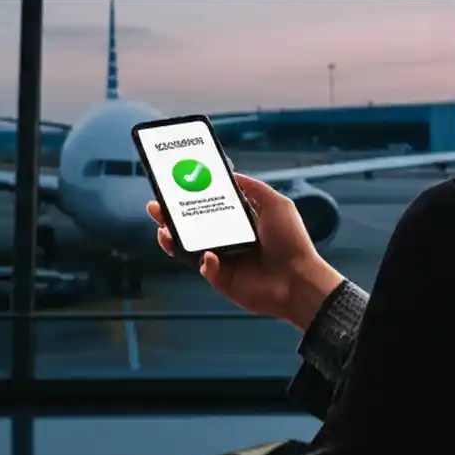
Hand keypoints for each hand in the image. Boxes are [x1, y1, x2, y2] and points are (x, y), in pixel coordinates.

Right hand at [148, 173, 343, 330]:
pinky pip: (205, 269)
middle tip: (155, 207)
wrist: (299, 280)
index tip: (173, 187)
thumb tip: (233, 174)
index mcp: (239, 222)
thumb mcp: (275, 204)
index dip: (190, 199)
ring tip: (164, 230)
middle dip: (170, 217)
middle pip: (191, 227)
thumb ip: (253, 188)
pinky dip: (205, 262)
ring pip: (189, 249)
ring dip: (173, 239)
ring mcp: (224, 261)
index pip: (207, 207)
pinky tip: (210, 255)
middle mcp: (228, 240)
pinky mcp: (223, 281)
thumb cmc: (291, 242)